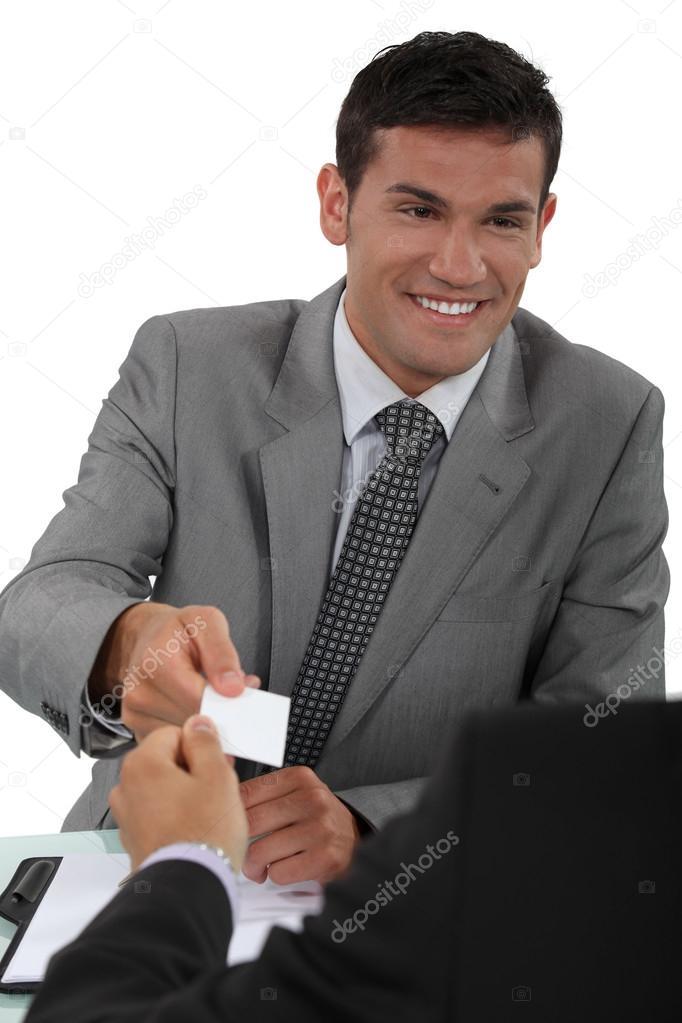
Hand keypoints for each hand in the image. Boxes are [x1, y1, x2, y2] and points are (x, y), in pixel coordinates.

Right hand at [89, 601, 259, 741]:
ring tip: (209, 702)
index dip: (227, 703)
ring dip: (204, 725)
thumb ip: (223, 653)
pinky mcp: (136, 728)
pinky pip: (174, 743)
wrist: (145, 636)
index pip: (201, 701)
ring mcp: (135, 714)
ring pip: (186, 737)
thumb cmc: (177, 630)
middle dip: (219, 714)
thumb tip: (234, 688)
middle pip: (194, 722)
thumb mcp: (206, 622)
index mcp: (157, 665)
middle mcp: (140, 694)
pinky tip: (194, 712)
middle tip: (228, 697)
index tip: (240, 698)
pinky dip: (189, 734)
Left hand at [109, 713, 247, 872]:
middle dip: (192, 769)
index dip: (200, 746)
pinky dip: (174, 815)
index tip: (215, 763)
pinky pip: (157, 813)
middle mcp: (127, 786)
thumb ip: (205, 742)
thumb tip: (197, 724)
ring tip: (207, 812)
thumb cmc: (202, 835)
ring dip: (183, 793)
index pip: (174, 733)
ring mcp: (128, 814)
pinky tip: (194, 829)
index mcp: (142, 763)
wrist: (188, 886)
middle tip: (216, 789)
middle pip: (166, 760)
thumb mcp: (217, 775)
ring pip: (162, 787)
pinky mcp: (134, 838)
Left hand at [239, 766, 361, 884]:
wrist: (353, 840)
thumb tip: (221, 790)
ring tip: (260, 867)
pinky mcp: (325, 857)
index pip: (246, 793)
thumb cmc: (315, 818)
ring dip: (254, 866)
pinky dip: (275, 876)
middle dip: (239, 844)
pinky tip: (283, 870)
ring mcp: (320, 828)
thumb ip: (261, 792)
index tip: (227, 827)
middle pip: (251, 822)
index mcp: (299, 778)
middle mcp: (312, 799)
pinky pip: (278, 872)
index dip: (229, 816)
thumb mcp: (293, 793)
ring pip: (261, 851)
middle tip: (240, 851)